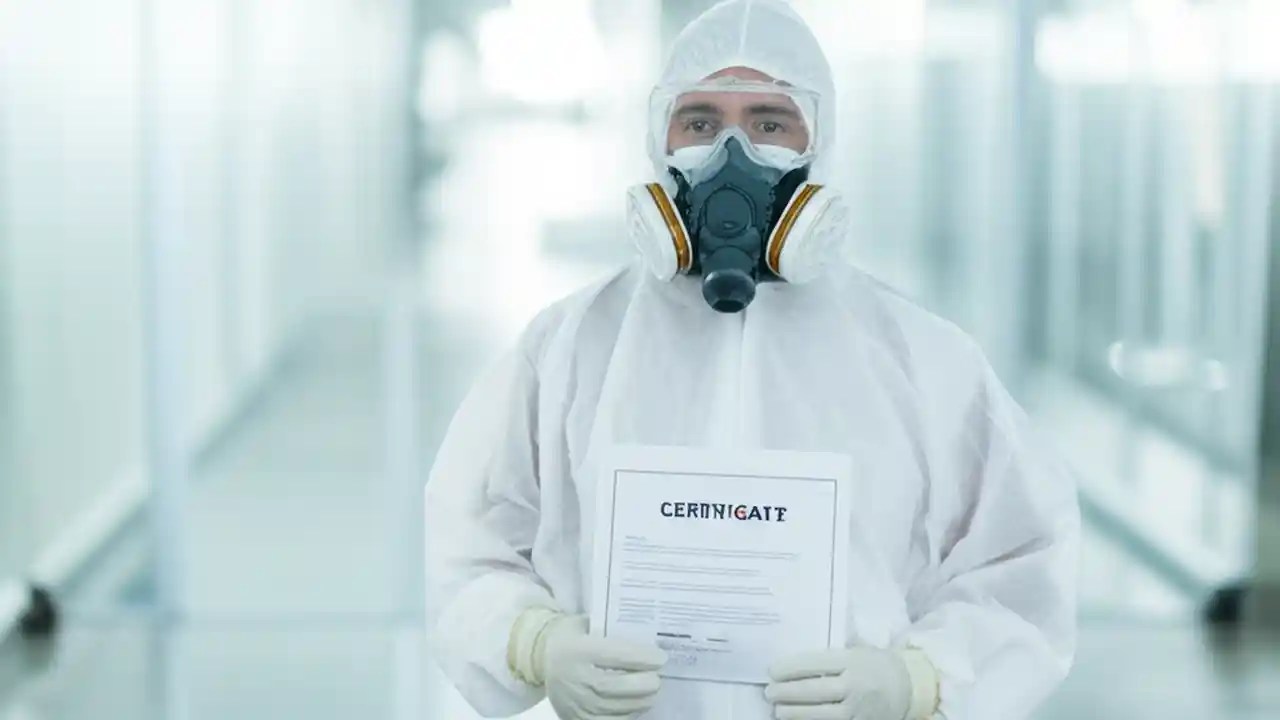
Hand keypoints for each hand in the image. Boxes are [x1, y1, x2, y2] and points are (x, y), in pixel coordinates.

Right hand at [540, 615, 667, 719]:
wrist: (540, 658)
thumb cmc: (570, 637)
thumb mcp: (584, 624)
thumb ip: (610, 628)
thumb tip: (646, 636)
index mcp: (577, 650)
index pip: (615, 655)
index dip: (641, 657)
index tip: (661, 658)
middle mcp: (574, 677)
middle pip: (615, 686)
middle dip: (643, 684)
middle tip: (658, 679)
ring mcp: (574, 701)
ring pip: (613, 707)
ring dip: (639, 702)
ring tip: (652, 692)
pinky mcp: (575, 717)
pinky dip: (626, 715)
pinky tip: (636, 705)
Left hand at [765, 647, 913, 719]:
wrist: (908, 687)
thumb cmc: (874, 665)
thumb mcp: (856, 651)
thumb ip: (830, 657)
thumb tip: (791, 663)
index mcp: (853, 660)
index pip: (815, 663)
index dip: (789, 668)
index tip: (772, 671)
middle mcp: (856, 685)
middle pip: (814, 690)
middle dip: (786, 692)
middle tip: (769, 692)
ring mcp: (859, 709)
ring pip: (820, 714)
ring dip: (794, 713)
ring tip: (778, 709)